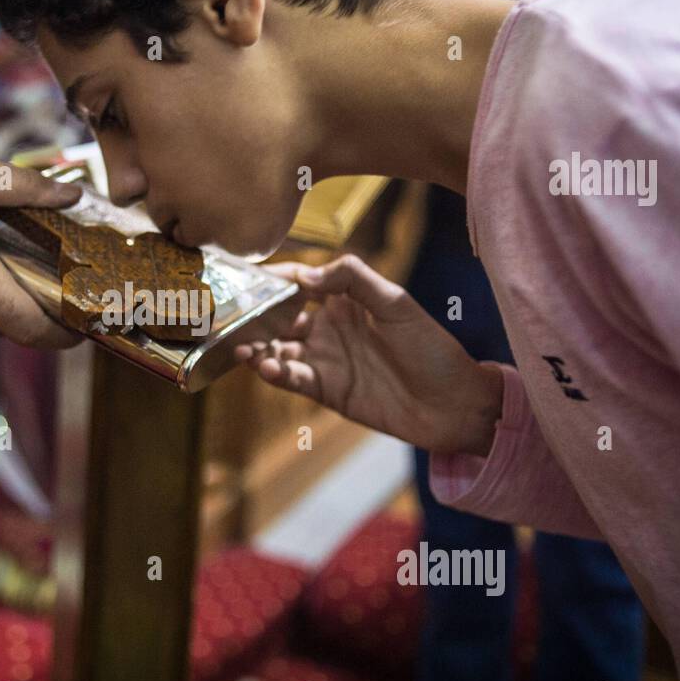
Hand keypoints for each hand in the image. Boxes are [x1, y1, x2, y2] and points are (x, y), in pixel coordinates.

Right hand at [234, 255, 504, 455]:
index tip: (246, 276)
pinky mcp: (325, 390)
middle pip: (278, 317)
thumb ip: (353, 279)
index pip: (298, 283)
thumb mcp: (397, 303)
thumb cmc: (432, 349)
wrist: (452, 405)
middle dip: (252, 315)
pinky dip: (274, 372)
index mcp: (345, 300)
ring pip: (277, 348)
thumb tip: (304, 275)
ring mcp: (324, 360)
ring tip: (242, 347)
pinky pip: (291, 378)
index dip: (272, 279)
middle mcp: (328, 328)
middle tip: (226, 315)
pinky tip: (265, 366)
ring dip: (256, 347)